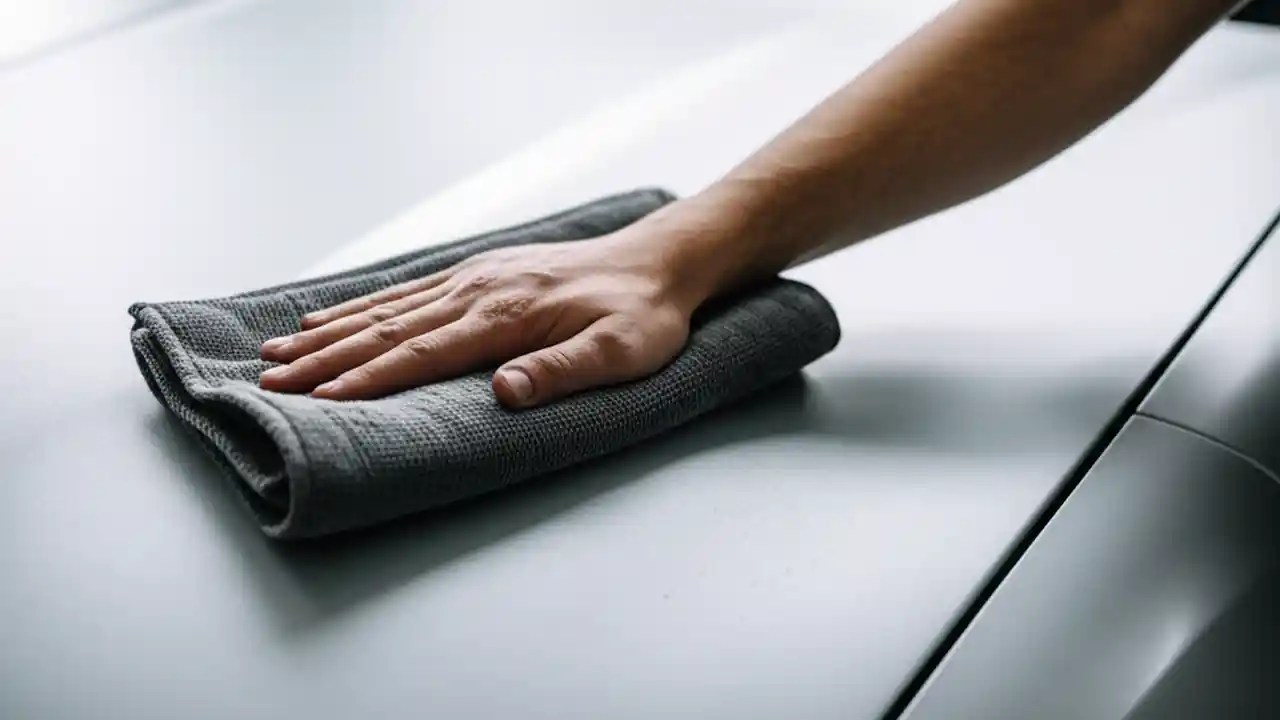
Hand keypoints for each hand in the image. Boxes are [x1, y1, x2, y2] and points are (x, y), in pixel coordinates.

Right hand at [257, 227, 703, 407]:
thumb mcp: (620, 353)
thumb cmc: (642, 317)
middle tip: (269, 380)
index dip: (368, 378)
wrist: (657, 262)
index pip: (422, 352)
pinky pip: (405, 291)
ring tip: (275, 350)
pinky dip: (362, 307)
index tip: (318, 398)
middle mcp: (478, 290)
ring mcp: (473, 277)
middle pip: (387, 329)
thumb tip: (502, 392)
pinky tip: (331, 317)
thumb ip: (562, 371)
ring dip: (329, 331)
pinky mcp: (476, 273)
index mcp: (506, 314)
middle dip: (325, 357)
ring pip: (386, 308)